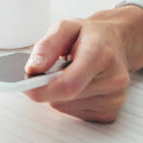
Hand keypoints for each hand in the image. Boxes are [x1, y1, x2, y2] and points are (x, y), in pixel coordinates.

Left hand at [21, 7, 142, 122]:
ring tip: (70, 74)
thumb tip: (33, 69)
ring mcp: (115, 98)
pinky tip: (78, 86)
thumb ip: (46, 46)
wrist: (115, 43)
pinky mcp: (111, 112)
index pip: (69, 84)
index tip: (26, 86)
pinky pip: (76, 115)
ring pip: (67, 107)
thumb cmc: (90, 36)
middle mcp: (113, 78)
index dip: (43, 89)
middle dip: (49, 86)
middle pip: (66, 97)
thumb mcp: (64, 27)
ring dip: (59, 94)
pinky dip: (69, 102)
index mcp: (101, 54)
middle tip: (51, 70)